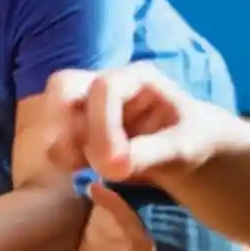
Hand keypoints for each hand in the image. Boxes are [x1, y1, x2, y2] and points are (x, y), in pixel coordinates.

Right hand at [43, 62, 237, 182]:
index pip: (103, 89)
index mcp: (135, 78)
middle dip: (63, 124)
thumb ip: (151, 153)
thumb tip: (112, 166)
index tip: (113, 167)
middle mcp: (104, 87)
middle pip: (62, 88)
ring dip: (62, 145)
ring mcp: (87, 109)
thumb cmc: (196, 141)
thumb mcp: (185, 148)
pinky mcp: (78, 133)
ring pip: (53, 116)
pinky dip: (64, 157)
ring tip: (85, 170)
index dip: (102, 126)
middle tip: (77, 161)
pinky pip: (57, 140)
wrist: (194, 153)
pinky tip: (83, 171)